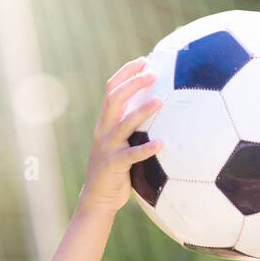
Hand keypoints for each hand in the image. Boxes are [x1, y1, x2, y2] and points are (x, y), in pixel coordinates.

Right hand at [78, 57, 163, 214]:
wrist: (97, 199)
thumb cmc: (115, 171)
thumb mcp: (121, 145)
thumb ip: (132, 129)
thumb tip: (156, 112)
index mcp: (105, 122)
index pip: (112, 88)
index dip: (126, 72)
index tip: (144, 60)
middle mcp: (104, 130)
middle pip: (115, 98)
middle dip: (133, 82)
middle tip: (154, 73)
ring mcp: (108, 147)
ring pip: (124, 123)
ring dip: (142, 111)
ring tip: (160, 101)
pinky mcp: (113, 165)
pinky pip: (131, 155)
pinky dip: (146, 149)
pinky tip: (162, 144)